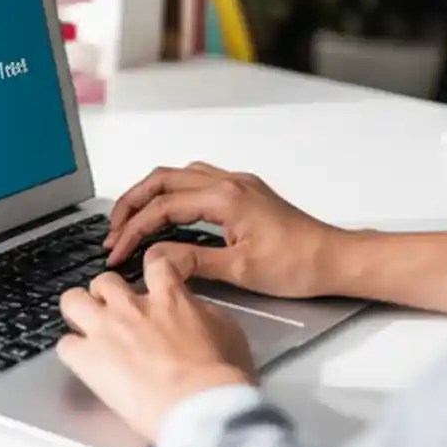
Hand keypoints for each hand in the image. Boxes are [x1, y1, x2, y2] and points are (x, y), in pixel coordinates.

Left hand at [57, 260, 254, 440]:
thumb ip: (202, 313)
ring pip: (72, 300)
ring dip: (78, 312)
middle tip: (114, 312)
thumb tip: (193, 311)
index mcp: (169, 297)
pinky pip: (64, 345)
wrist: (201, 406)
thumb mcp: (227, 331)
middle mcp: (132, 306)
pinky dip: (72, 352)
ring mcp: (106, 330)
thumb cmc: (221, 377)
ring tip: (86, 328)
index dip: (150, 271)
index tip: (151, 282)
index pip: (154, 264)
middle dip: (107, 294)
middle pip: (105, 280)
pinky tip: (84, 364)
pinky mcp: (88, 359)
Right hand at [105, 162, 343, 298]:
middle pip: (162, 180)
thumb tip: (154, 258)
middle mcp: (229, 183)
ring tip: (130, 220)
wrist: (335, 259)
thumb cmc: (299, 264)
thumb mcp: (240, 271)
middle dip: (131, 203)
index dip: (133, 229)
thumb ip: (192, 261)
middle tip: (112, 230)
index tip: (117, 251)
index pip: (162, 207)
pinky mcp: (244, 193)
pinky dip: (171, 193)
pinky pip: (195, 182)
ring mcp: (237, 184)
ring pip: (177, 176)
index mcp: (225, 198)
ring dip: (149, 194)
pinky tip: (166, 214)